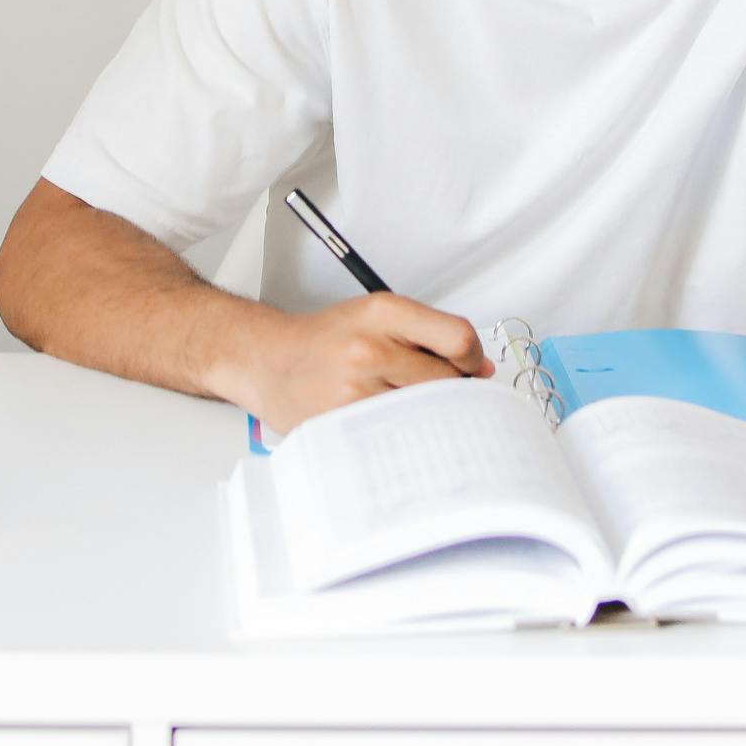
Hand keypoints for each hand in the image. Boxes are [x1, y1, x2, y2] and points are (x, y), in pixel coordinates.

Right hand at [236, 294, 490, 437]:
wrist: (267, 360)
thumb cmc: (324, 341)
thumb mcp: (374, 316)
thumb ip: (426, 334)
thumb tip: (478, 368)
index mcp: (383, 312)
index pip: (457, 338)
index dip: (473, 358)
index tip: (471, 368)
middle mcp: (370, 347)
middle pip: (446, 380)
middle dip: (450, 390)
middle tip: (438, 392)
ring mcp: (357, 388)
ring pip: (424, 410)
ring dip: (426, 414)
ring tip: (408, 406)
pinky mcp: (345, 422)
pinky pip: (397, 433)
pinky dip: (402, 432)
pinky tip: (391, 423)